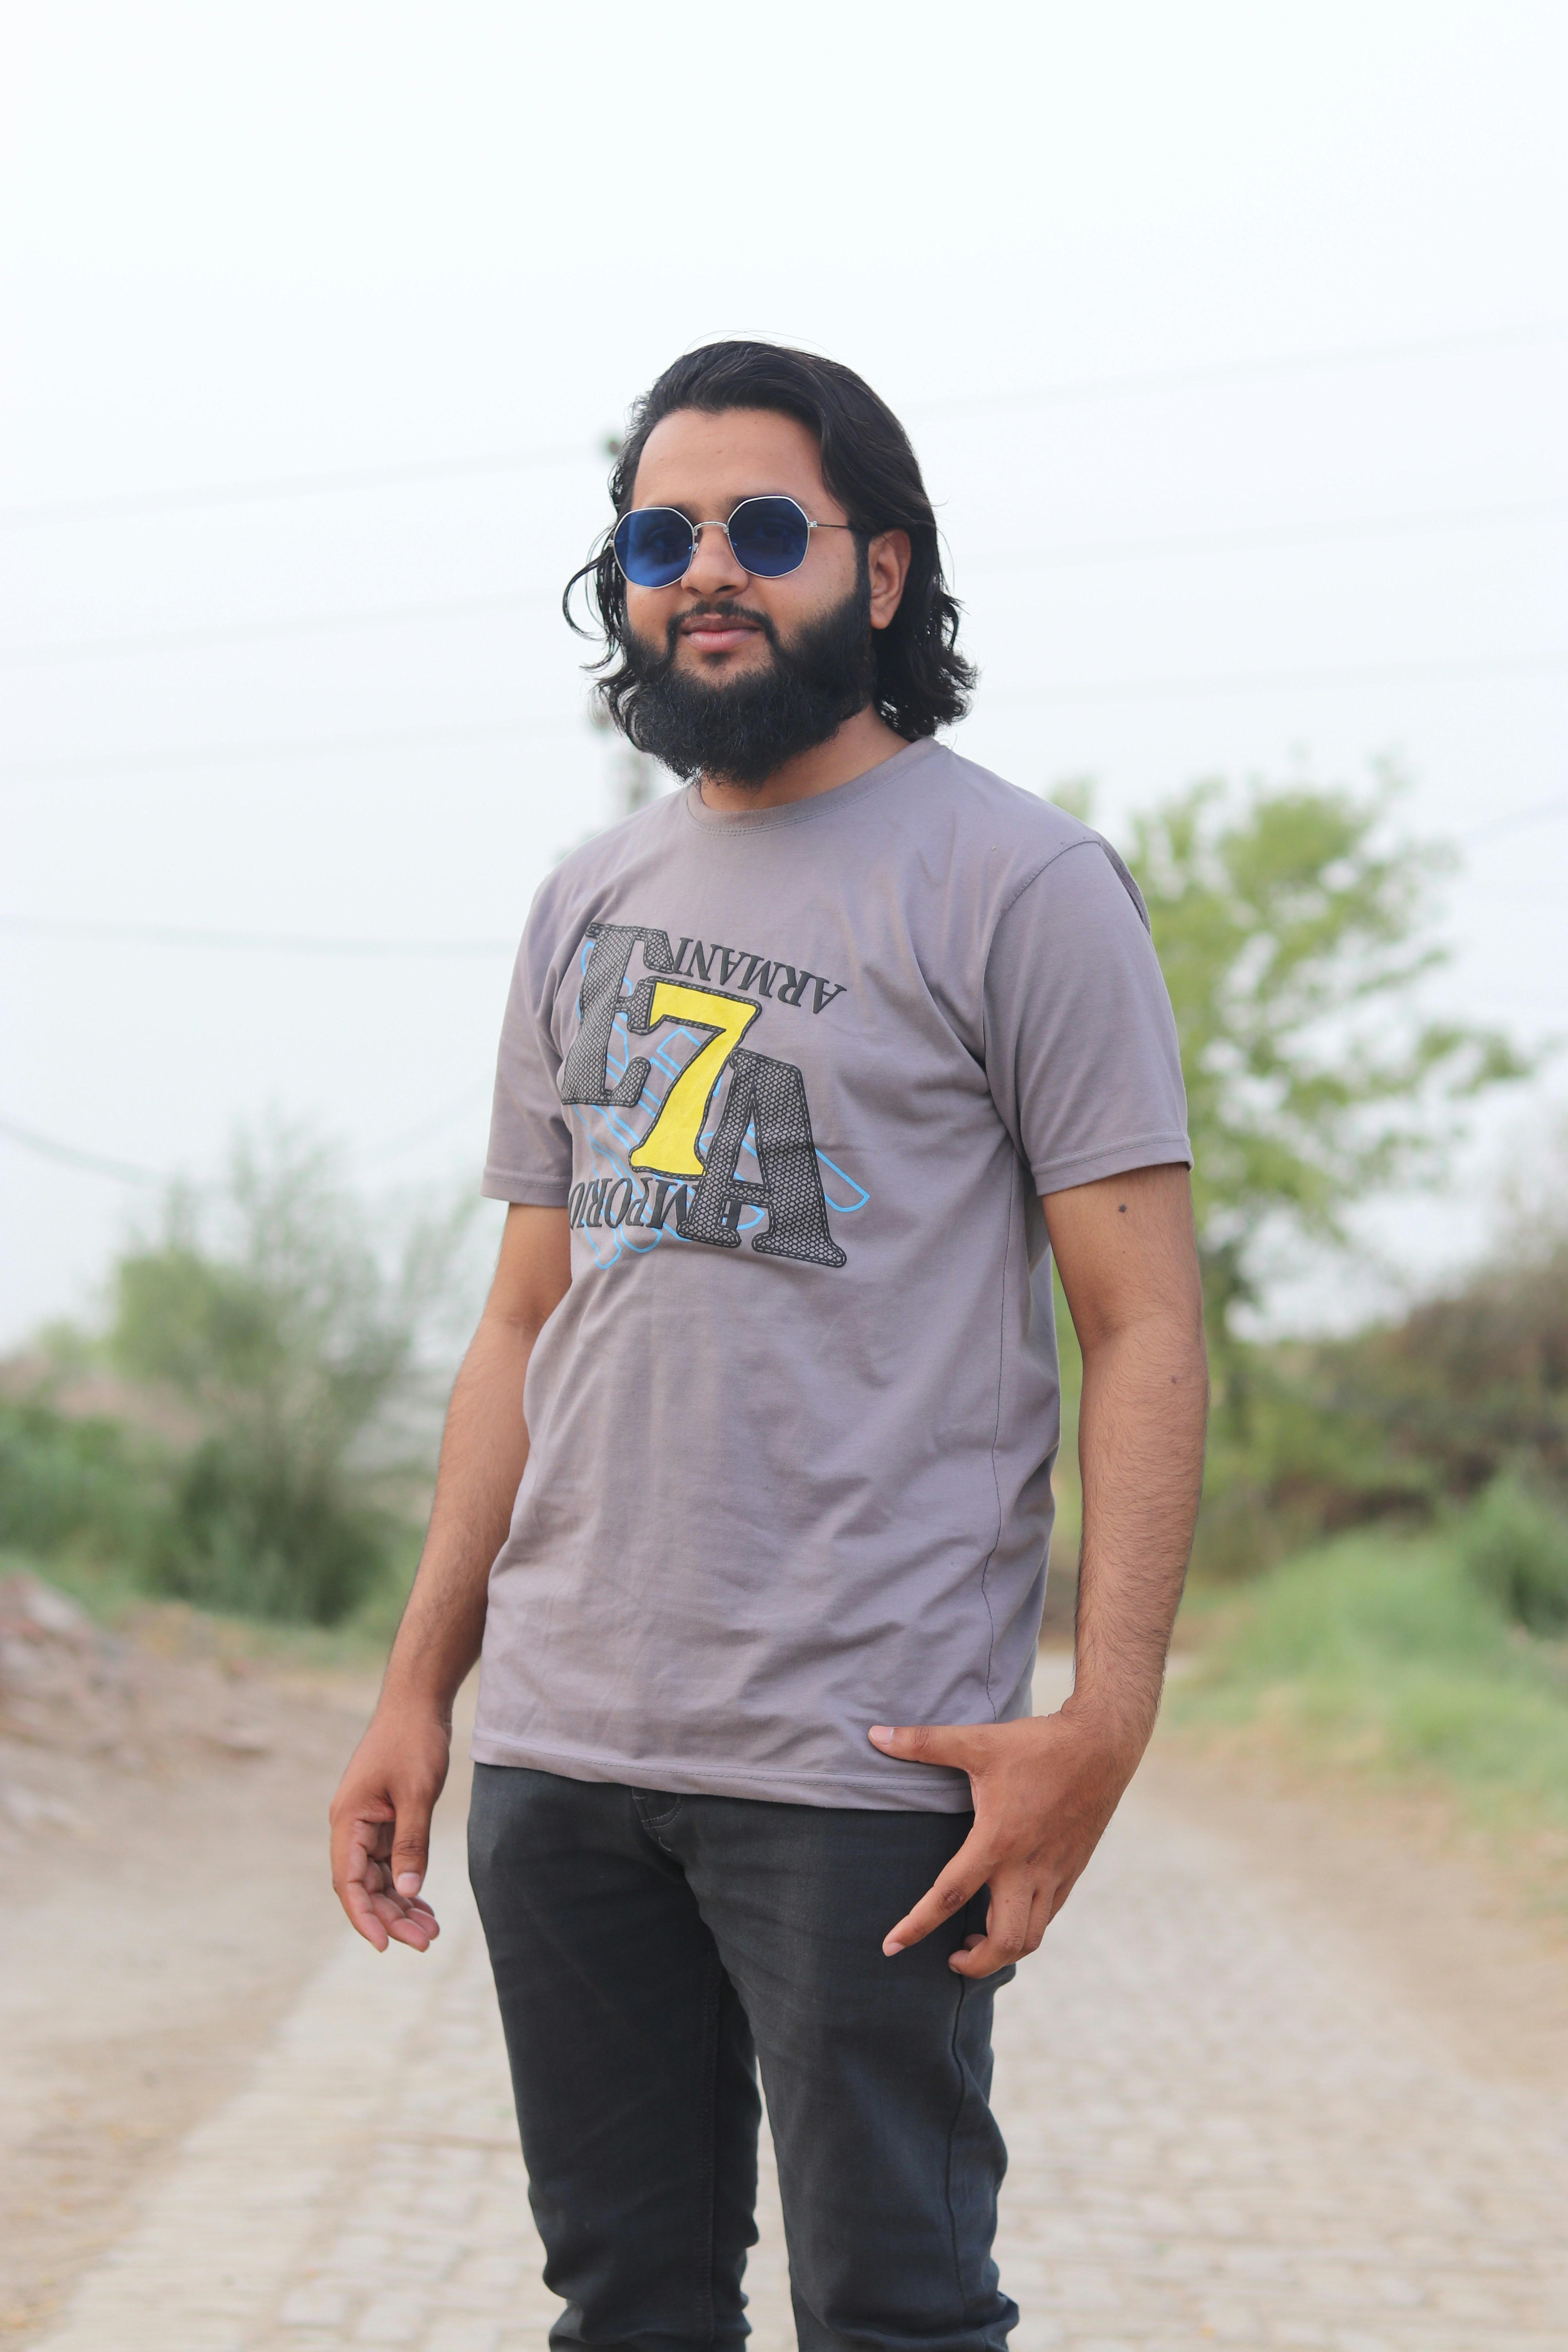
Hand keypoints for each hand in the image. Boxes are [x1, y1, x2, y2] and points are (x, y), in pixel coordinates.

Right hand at [329, 1702, 452, 1953]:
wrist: (417, 1701)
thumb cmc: (413, 1740)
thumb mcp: (417, 1793)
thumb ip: (411, 1844)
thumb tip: (405, 1892)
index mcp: (348, 1820)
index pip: (349, 1881)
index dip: (364, 1917)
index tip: (384, 1946)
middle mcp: (351, 1827)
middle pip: (365, 1886)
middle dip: (391, 1917)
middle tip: (425, 1942)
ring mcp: (368, 1824)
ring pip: (379, 1878)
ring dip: (401, 1905)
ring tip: (431, 1932)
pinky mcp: (385, 1820)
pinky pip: (391, 1862)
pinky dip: (407, 1883)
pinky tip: (423, 1905)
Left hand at [867, 1701, 1147, 1977]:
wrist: (1102, 1746)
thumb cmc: (1037, 1745)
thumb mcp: (977, 1740)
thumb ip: (923, 1743)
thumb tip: (873, 1735)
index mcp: (998, 1840)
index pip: (950, 1895)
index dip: (917, 1925)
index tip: (891, 1947)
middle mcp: (1028, 1867)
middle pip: (1004, 1941)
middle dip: (975, 1963)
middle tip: (951, 1957)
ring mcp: (1055, 1873)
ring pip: (1030, 1937)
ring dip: (1001, 1951)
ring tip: (976, 1941)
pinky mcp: (1072, 1870)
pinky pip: (1047, 1915)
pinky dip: (1025, 1927)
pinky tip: (1007, 1912)